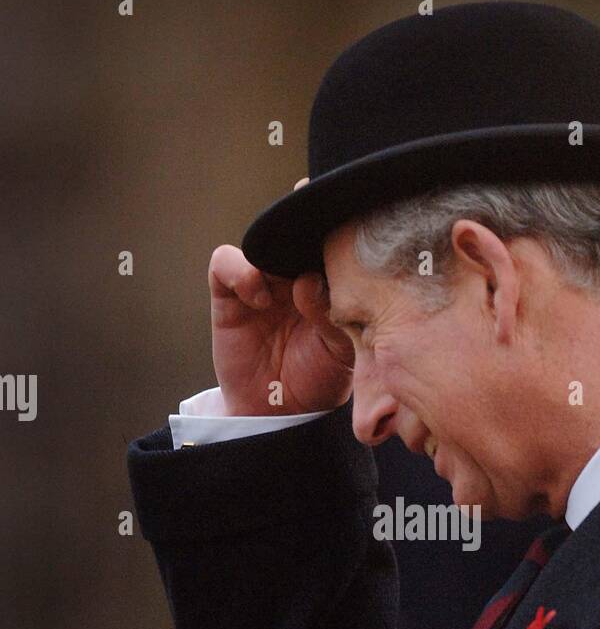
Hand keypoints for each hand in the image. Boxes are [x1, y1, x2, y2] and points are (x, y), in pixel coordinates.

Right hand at [208, 188, 353, 415]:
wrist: (280, 415)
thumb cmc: (319, 381)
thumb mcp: (340, 351)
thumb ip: (332, 315)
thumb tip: (309, 280)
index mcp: (328, 282)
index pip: (329, 242)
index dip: (335, 225)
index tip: (346, 212)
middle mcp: (293, 275)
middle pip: (293, 231)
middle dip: (301, 220)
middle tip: (309, 213)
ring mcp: (262, 284)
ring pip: (261, 241)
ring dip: (273, 254)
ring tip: (287, 286)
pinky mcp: (229, 297)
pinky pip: (225, 264)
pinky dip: (240, 271)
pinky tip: (258, 298)